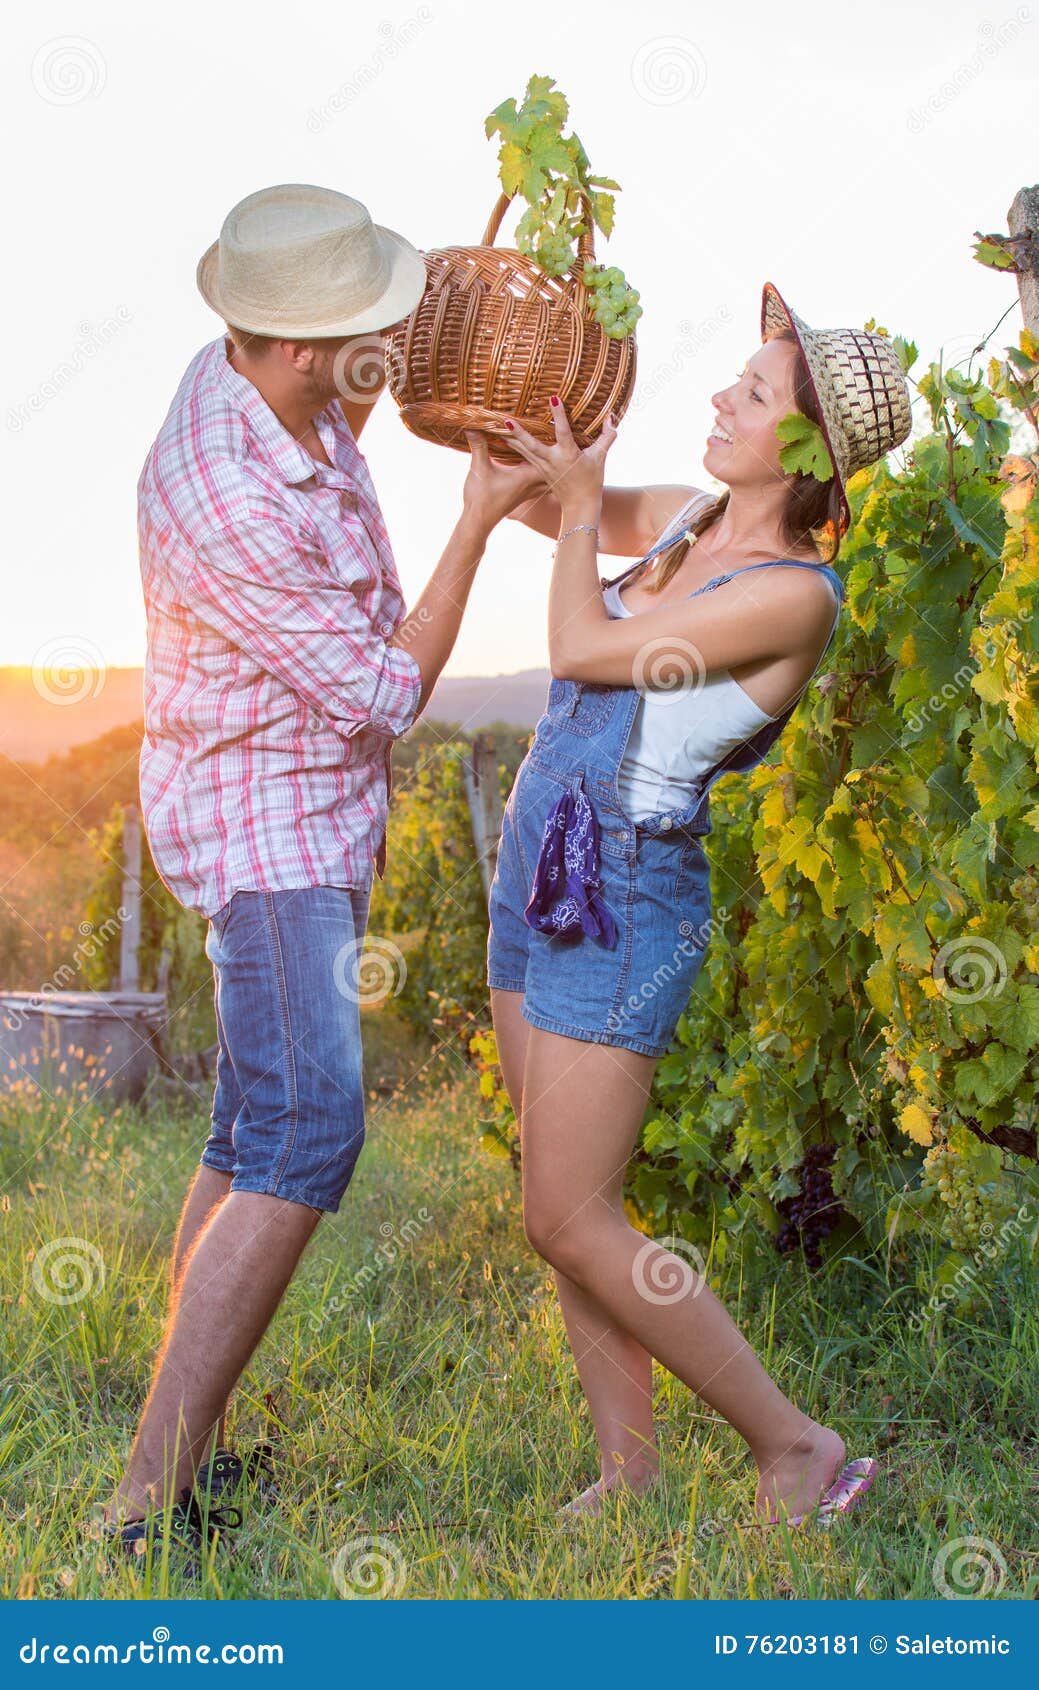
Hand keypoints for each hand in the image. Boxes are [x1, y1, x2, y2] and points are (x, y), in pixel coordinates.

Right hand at [461, 429, 550, 534]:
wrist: (479, 522)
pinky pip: (541, 480)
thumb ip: (478, 446)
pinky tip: (540, 464)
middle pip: (553, 463)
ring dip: (552, 461)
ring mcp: (530, 490)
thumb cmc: (481, 498)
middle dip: (558, 449)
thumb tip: (472, 426)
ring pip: (549, 473)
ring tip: (558, 447)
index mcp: (527, 475)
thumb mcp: (479, 469)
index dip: (551, 439)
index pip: (544, 453)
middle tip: (565, 432)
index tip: (555, 423)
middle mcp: (533, 483)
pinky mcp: (525, 494)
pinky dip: (543, 470)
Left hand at [500, 400, 618, 516]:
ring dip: (509, 439)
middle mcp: (552, 461)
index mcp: (568, 456)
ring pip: (523, 451)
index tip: (553, 398)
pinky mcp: (537, 471)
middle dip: (519, 434)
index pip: (563, 432)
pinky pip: (523, 456)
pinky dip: (512, 447)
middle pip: (532, 446)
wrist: (579, 505)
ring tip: (495, 425)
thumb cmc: (591, 481)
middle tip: (506, 421)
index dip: (559, 415)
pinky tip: (502, 438)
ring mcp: (542, 467)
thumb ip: (607, 436)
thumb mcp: (600, 458)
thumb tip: (612, 417)